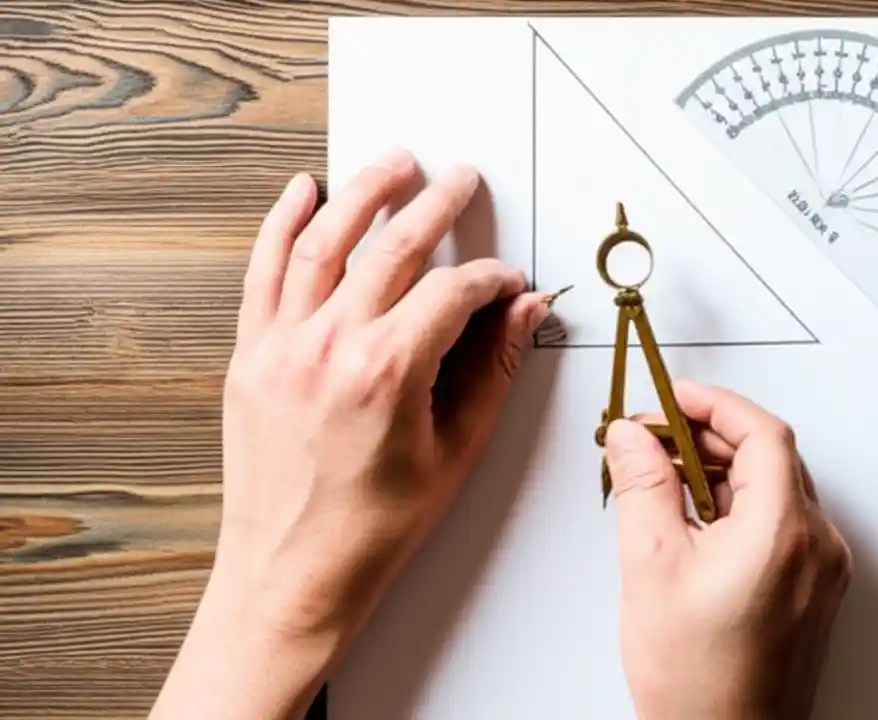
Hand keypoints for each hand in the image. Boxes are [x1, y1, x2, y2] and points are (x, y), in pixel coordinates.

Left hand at [152, 149, 548, 719]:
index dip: (492, 278)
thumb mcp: (455, 451)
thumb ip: (491, 370)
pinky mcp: (251, 356)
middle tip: (460, 178)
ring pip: (324, 242)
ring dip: (362, 194)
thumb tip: (525, 313)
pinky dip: (280, 225)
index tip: (508, 281)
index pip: (454, 291)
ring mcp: (282, 346)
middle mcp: (330, 346)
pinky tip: (300, 194)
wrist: (292, 575)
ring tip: (394, 164)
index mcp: (388, 371)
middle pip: (393, 248)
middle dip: (435, 205)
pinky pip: (264, 272)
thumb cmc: (374, 528)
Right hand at [605, 381, 852, 719]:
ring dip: (722, 471)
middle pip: (771, 456)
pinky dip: (739, 506)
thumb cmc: (698, 683)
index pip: (762, 432)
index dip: (714, 403)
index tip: (673, 397)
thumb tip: (632, 437)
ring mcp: (821, 569)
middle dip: (710, 436)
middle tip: (654, 437)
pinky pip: (780, 523)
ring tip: (664, 478)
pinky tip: (694, 518)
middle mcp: (817, 545)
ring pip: (774, 489)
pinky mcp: (812, 589)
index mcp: (784, 531)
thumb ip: (643, 486)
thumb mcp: (651, 566)